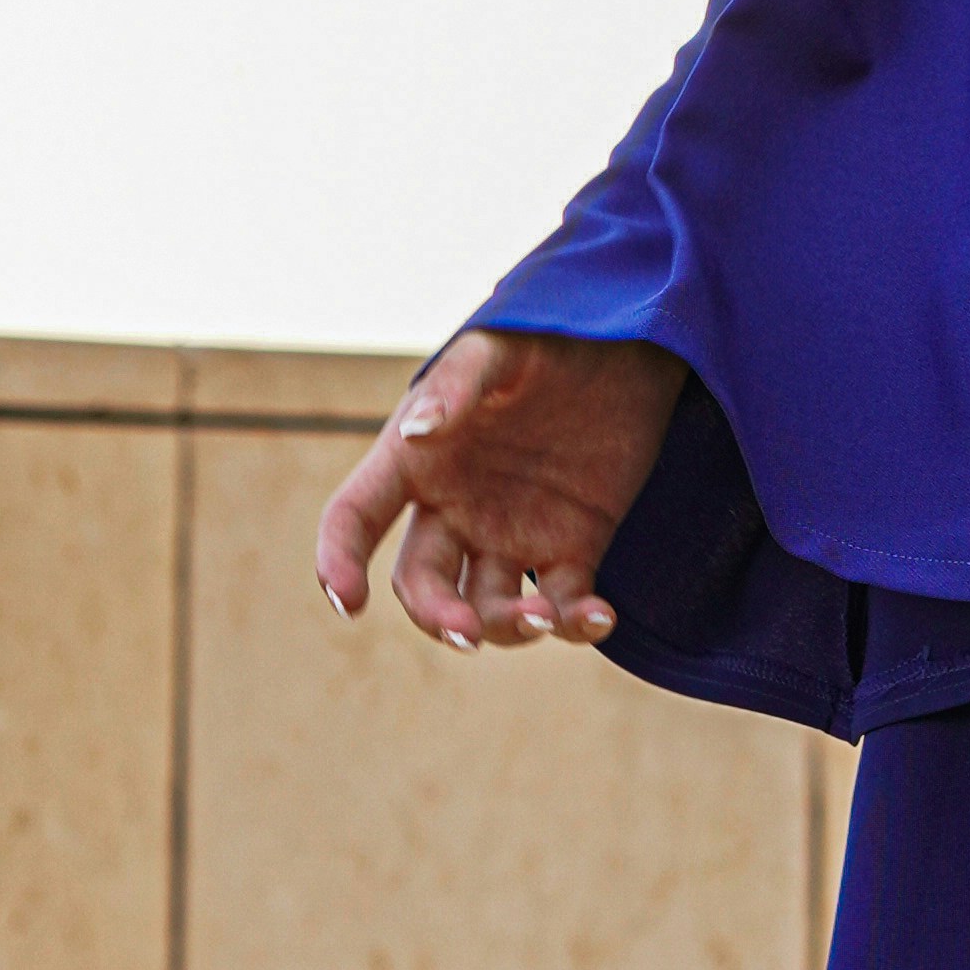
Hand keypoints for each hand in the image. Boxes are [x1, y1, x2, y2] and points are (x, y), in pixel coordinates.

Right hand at [311, 328, 684, 652]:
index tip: (347, 602)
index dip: (337, 561)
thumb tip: (415, 432)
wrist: (631, 343)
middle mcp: (454, 509)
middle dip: (437, 616)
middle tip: (467, 632)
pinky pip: (562, 604)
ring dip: (507, 628)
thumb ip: (457, 386)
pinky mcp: (572, 548)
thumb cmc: (548, 337)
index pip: (354, 518)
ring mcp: (512, 534)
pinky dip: (576, 622)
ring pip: (487, 609)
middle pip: (423, 584)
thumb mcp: (498, 348)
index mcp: (417, 461)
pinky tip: (598, 616)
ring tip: (545, 617)